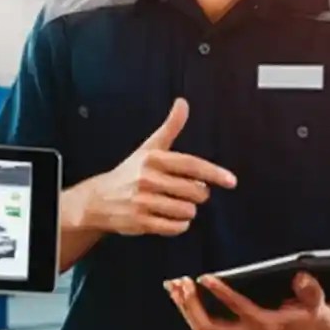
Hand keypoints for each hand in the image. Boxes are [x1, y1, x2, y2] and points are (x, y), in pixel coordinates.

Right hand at [82, 98, 236, 236]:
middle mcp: (148, 179)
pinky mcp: (141, 222)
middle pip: (195, 191)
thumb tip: (183, 102)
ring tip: (174, 204)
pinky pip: (175, 227)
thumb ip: (170, 127)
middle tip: (186, 191)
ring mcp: (144, 202)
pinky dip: (178, 225)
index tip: (231, 181)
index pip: (191, 165)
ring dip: (187, 210)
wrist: (98, 200)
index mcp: (153, 159)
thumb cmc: (130, 173)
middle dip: (198, 194)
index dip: (214, 173)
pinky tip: (169, 218)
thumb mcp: (149, 148)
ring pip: (187, 211)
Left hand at [165, 272, 329, 329]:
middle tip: (181, 282)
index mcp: (267, 326)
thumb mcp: (318, 303)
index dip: (220, 292)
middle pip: (209, 327)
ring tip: (172, 284)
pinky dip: (190, 310)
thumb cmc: (314, 316)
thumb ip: (310, 291)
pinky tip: (181, 293)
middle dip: (191, 305)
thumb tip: (300, 276)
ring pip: (203, 329)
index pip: (238, 310)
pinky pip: (206, 327)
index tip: (205, 277)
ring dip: (185, 307)